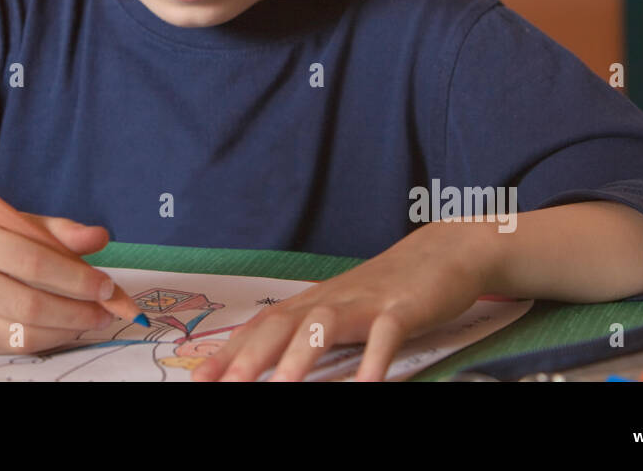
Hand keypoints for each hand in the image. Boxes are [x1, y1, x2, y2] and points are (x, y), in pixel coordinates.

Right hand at [0, 211, 118, 355]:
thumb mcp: (10, 222)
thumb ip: (56, 230)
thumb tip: (99, 238)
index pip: (34, 263)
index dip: (76, 278)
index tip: (107, 286)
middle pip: (29, 306)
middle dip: (77, 312)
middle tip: (106, 311)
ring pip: (19, 334)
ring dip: (65, 331)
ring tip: (89, 321)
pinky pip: (7, 348)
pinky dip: (42, 341)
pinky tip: (61, 329)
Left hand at [192, 223, 494, 381]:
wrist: (445, 251)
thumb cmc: (390, 290)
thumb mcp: (344, 312)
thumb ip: (311, 336)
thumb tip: (276, 363)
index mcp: (312, 304)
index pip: (260, 328)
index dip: (227, 353)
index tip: (197, 378)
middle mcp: (330, 301)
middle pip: (280, 326)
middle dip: (247, 359)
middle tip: (221, 388)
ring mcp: (365, 304)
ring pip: (323, 328)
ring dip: (299, 359)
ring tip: (281, 391)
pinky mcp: (402, 310)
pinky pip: (385, 337)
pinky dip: (373, 362)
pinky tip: (366, 387)